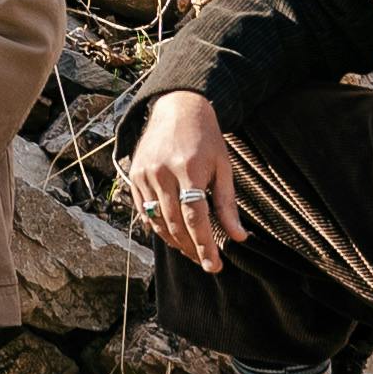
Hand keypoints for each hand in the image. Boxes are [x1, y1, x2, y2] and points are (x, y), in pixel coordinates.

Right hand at [122, 95, 241, 272]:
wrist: (177, 108)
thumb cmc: (206, 138)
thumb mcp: (223, 166)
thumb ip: (227, 203)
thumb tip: (238, 237)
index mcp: (189, 167)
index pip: (195, 217)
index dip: (205, 245)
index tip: (215, 265)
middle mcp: (162, 172)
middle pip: (175, 223)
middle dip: (191, 248)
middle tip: (206, 262)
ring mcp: (144, 174)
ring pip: (157, 221)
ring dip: (175, 242)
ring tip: (191, 251)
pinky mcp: (134, 176)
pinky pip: (144, 211)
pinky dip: (157, 227)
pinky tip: (173, 235)